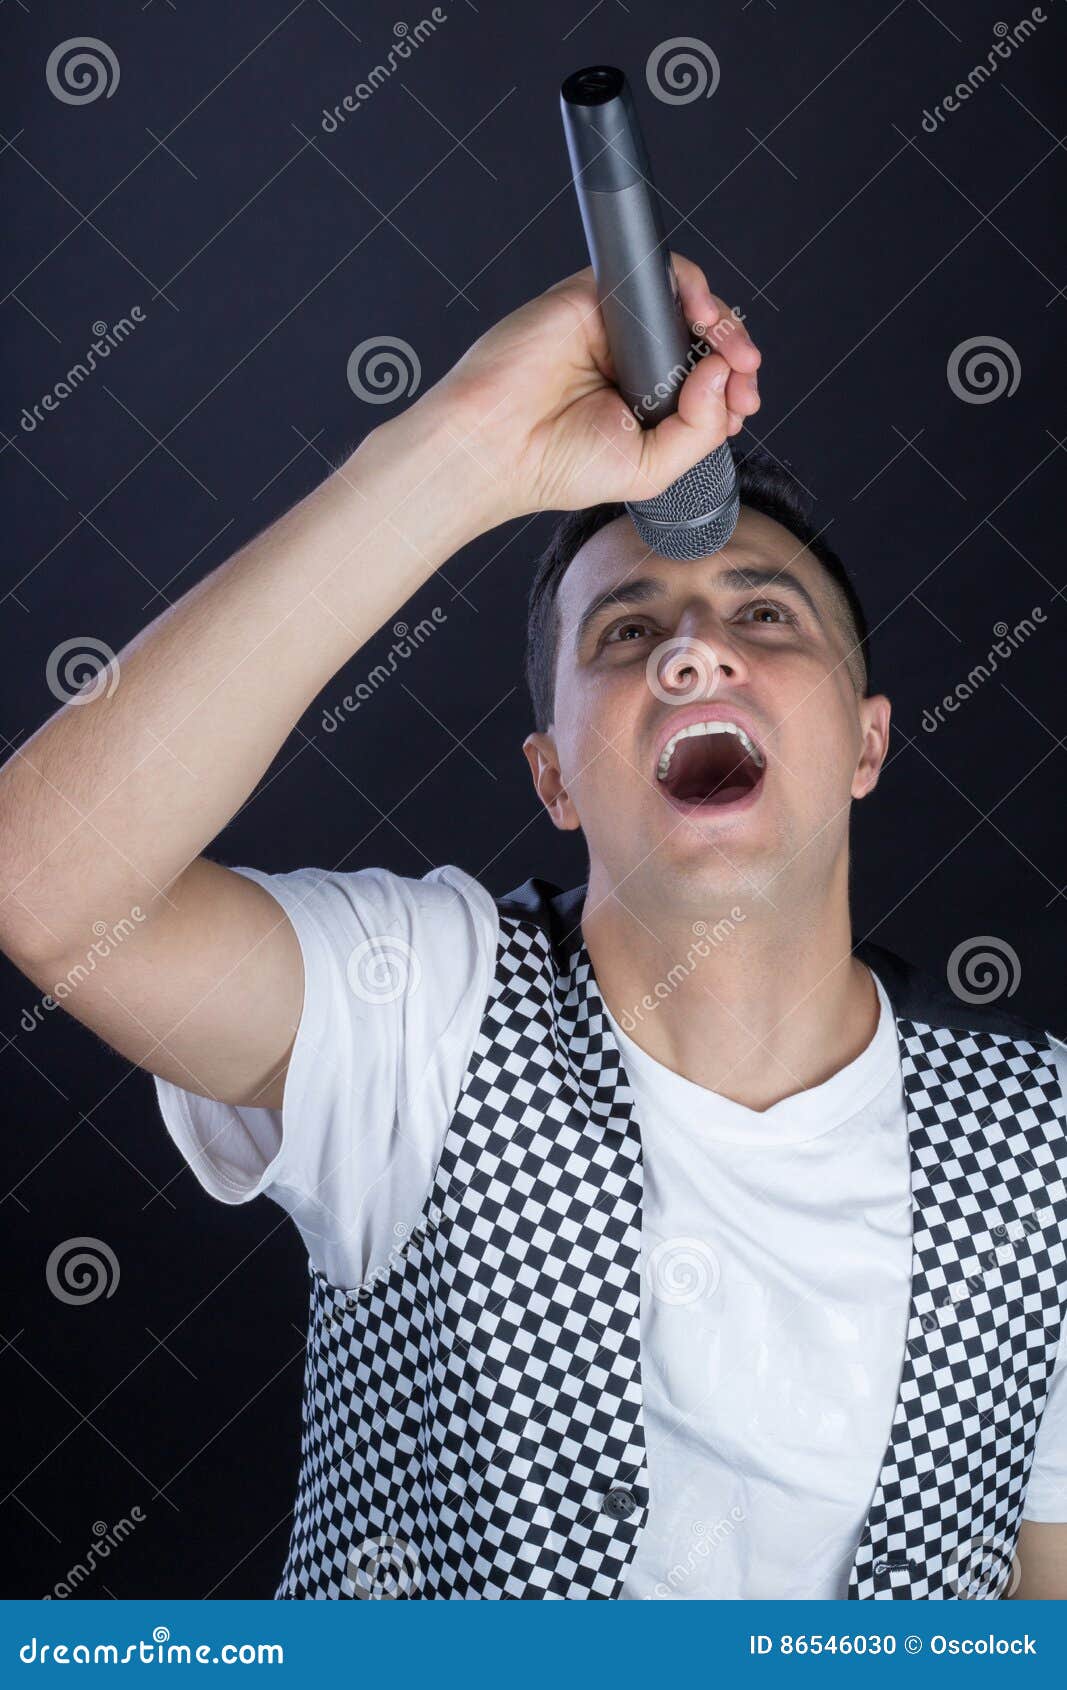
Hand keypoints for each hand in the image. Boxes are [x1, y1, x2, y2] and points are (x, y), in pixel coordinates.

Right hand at [421, 255, 760, 521]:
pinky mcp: (596, 297)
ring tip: (730, 349)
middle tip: (745, 373)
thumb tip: (723, 374)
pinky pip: (656, 275)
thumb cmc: (557, 465)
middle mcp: (636, 366)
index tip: (744, 403)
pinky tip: (698, 317)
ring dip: (721, 320)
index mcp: (648, 409)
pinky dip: (689, 286)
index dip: (735, 388)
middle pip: (705, 340)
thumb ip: (699, 430)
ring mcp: (617, 330)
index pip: (709, 385)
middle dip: (736, 353)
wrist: (497, 444)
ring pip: (687, 304)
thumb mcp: (652, 470)